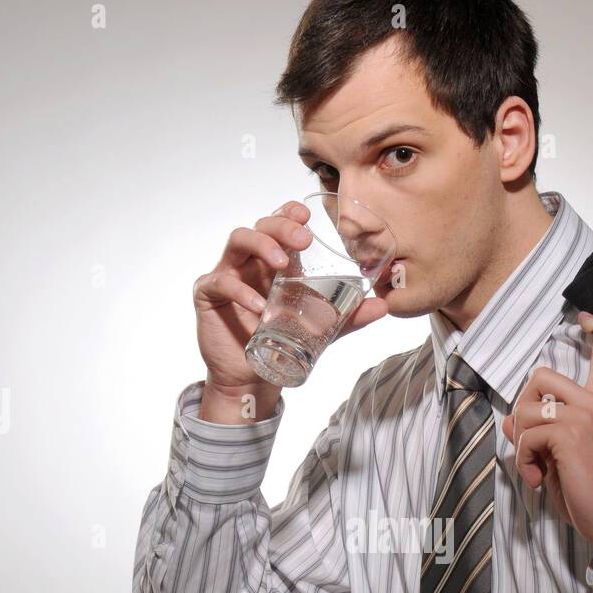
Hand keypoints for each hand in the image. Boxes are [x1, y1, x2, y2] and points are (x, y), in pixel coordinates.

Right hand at [191, 200, 388, 391]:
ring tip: (281, 263)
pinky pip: (220, 282)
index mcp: (274, 262)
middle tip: (303, 238)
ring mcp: (228, 275)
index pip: (279, 225)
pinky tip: (259, 306)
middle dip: (281, 226)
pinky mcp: (208, 295)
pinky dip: (240, 290)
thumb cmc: (280, 343)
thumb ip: (348, 317)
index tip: (308, 215)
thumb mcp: (320, 329)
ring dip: (261, 245)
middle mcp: (250, 262)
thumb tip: (384, 306)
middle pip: (260, 226)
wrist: (252, 378)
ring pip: (237, 241)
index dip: (289, 214)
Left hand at [501, 313, 592, 559]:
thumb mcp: (558, 457)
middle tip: (531, 442)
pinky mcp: (569, 433)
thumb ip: (537, 434)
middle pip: (539, 375)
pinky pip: (525, 435)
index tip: (591, 315)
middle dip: (522, 408)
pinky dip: (523, 460)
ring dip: (520, 443)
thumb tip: (507, 421)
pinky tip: (538, 479)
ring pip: (525, 409)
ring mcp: (583, 415)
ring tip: (536, 468)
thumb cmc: (588, 490)